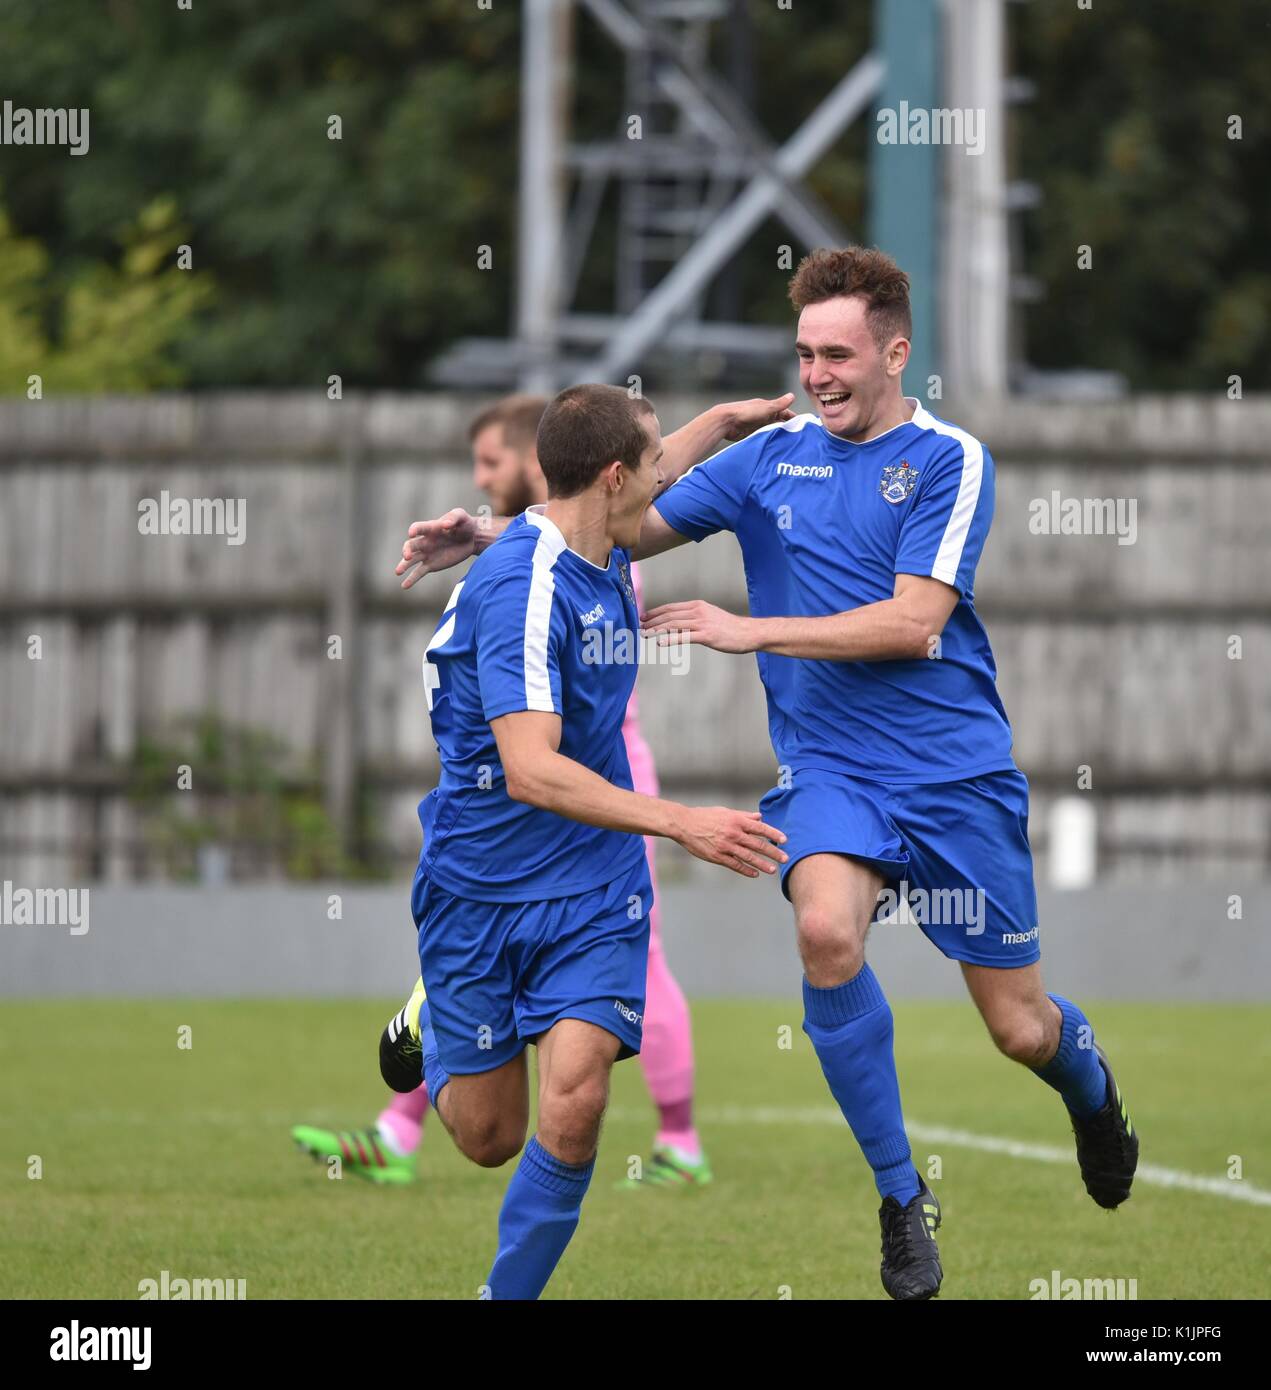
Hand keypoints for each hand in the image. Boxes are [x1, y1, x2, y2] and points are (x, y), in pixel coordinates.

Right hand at [395, 508, 477, 588]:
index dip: (414, 530)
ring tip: (397, 572)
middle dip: (407, 550)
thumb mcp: (461, 516)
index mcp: (430, 528)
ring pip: (411, 560)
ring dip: (403, 565)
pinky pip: (419, 572)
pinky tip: (404, 586)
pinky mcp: (431, 565)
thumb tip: (446, 524)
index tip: (411, 534)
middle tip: (407, 556)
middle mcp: (425, 541)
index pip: (418, 528)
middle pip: (411, 545)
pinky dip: (411, 579)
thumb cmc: (465, 524)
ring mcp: (427, 554)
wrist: (472, 539)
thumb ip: (454, 517)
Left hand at [642, 600, 756, 653]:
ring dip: (657, 629)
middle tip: (640, 627)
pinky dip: (670, 639)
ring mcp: (702, 623)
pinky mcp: (706, 635)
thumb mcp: (710, 616)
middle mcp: (698, 611)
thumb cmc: (729, 628)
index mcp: (698, 605)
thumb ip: (695, 618)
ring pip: (674, 625)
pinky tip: (660, 642)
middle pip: (669, 615)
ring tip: (645, 634)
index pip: (671, 607)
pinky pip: (684, 636)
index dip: (656, 612)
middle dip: (652, 621)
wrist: (748, 633)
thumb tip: (679, 624)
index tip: (644, 617)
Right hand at [672, 806, 787, 878]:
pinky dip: (746, 870)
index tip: (784, 840)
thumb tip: (759, 817)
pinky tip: (755, 874)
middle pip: (758, 845)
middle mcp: (733, 834)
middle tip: (785, 858)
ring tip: (772, 870)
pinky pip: (735, 865)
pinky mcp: (718, 857)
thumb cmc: (705, 816)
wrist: (684, 825)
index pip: (760, 828)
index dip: (773, 834)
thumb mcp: (725, 812)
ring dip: (762, 864)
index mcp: (736, 821)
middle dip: (773, 852)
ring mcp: (726, 846)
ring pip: (748, 857)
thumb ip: (743, 815)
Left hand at [717, 392, 794, 441]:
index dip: (793, 418)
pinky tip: (776, 447)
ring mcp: (758, 425)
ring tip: (790, 444)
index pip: (785, 412)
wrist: (726, 422)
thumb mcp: (765, 408)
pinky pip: (765, 437)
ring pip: (773, 431)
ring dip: (779, 436)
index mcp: (768, 407)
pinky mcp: (752, 434)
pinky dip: (770, 441)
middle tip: (799, 438)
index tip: (803, 426)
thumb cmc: (746, 412)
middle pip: (779, 422)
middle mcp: (764, 416)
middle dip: (788, 428)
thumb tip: (792, 395)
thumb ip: (779, 404)